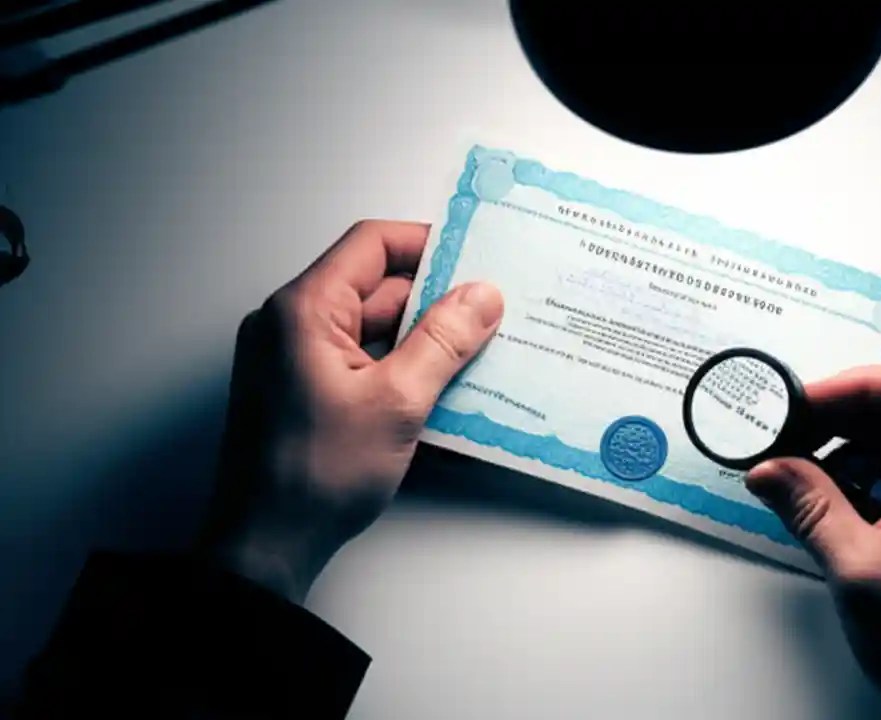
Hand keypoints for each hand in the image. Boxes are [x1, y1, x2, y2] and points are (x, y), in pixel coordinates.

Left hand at [196, 220, 504, 602]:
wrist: (264, 546)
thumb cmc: (311, 478)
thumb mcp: (397, 402)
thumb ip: (443, 341)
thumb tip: (481, 296)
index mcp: (304, 311)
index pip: (372, 245)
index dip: (428, 244)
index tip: (476, 257)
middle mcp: (292, 325)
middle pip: (376, 287)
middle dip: (435, 300)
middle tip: (491, 315)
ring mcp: (295, 358)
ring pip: (373, 327)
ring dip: (422, 338)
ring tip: (475, 354)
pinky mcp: (305, 389)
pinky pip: (362, 359)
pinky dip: (401, 366)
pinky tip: (440, 388)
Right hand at [746, 362, 880, 715]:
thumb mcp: (860, 574)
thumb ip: (811, 510)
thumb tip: (770, 468)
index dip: (857, 386)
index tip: (805, 404)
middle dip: (840, 418)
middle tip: (786, 437)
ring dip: (844, 451)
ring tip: (796, 475)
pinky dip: (858, 479)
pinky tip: (823, 502)